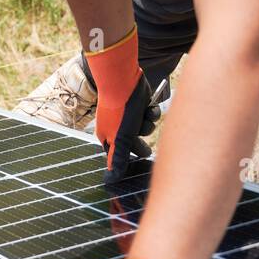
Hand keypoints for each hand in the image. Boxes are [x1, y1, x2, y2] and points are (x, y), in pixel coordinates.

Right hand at [83, 27, 158, 183]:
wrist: (123, 78)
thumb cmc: (120, 110)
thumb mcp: (121, 138)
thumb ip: (119, 160)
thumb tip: (112, 180)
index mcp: (107, 137)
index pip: (120, 156)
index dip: (130, 157)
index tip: (140, 157)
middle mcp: (117, 128)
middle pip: (136, 144)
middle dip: (141, 139)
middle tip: (141, 136)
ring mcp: (129, 116)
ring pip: (146, 129)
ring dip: (147, 123)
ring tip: (142, 115)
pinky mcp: (139, 105)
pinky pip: (150, 115)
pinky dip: (151, 111)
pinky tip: (147, 105)